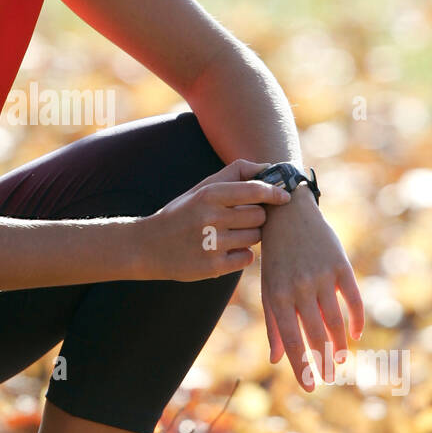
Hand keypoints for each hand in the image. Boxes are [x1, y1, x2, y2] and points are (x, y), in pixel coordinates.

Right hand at [141, 158, 292, 280]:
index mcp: (208, 195)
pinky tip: (224, 249)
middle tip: (241, 218)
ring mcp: (212, 244)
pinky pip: (247, 257)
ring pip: (255, 237)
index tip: (285, 196)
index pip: (255, 191)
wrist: (147, 246)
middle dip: (256, 217)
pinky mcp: (213, 267)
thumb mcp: (201, 188)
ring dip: (250, 235)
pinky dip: (242, 254)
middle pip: (259, 216)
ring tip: (229, 234)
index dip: (275, 192)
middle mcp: (211, 218)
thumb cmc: (181, 213)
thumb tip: (269, 166)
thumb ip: (235, 173)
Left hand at [259, 189, 364, 391]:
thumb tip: (275, 359)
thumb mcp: (267, 287)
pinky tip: (355, 335)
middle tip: (329, 379)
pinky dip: (356, 320)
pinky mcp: (341, 265)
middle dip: (323, 361)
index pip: (291, 339)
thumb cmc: (275, 257)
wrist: (287, 214)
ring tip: (340, 361)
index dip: (301, 366)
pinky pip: (353, 299)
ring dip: (340, 345)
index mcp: (277, 295)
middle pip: (316, 334)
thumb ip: (273, 324)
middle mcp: (299, 287)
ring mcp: (322, 276)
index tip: (309, 388)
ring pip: (335, 321)